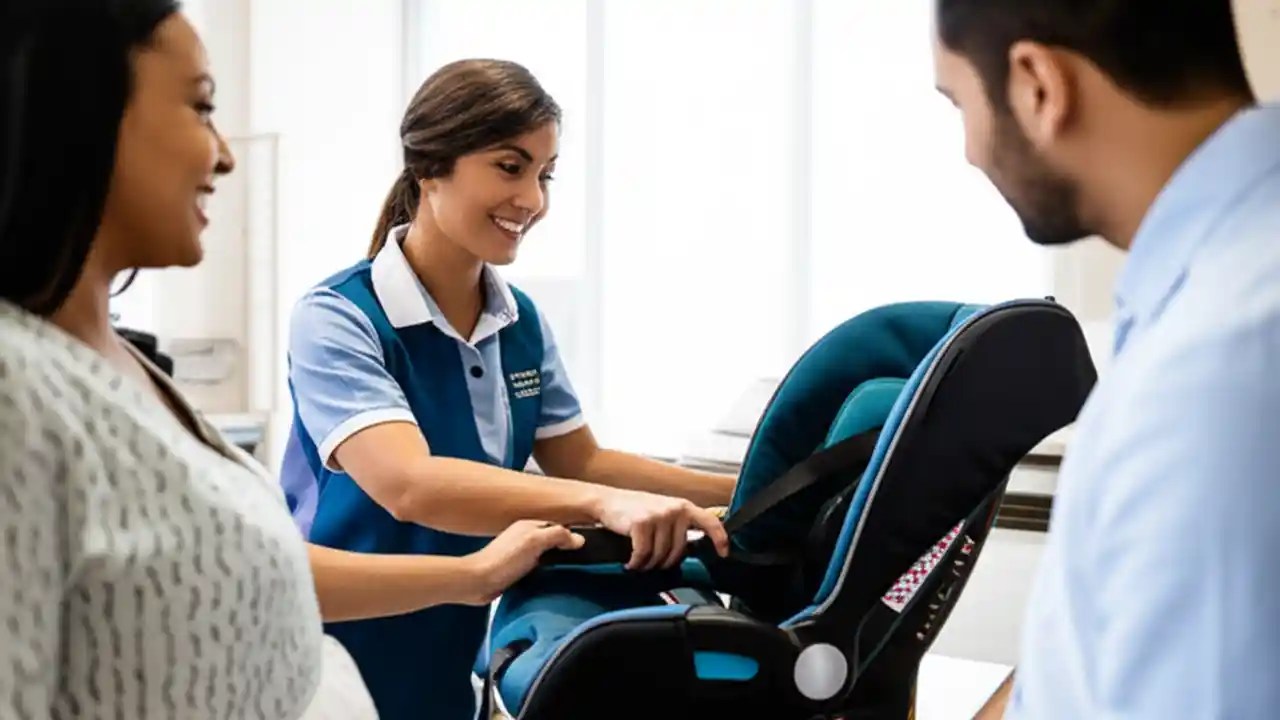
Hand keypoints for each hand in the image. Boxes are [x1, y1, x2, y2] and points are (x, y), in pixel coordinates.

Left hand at [463, 520, 584, 604]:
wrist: (478, 582)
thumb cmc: (503, 560)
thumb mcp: (534, 541)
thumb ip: (557, 535)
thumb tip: (579, 539)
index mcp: (529, 525)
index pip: (559, 525)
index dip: (573, 533)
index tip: (590, 543)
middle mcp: (525, 537)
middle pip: (554, 538)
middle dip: (567, 545)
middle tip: (586, 557)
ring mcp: (521, 553)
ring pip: (548, 553)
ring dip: (558, 559)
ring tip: (574, 568)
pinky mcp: (518, 569)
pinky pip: (540, 566)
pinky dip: (549, 570)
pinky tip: (555, 577)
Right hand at [593, 488, 730, 570]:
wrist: (606, 501)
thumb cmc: (634, 510)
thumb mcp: (663, 513)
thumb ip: (679, 527)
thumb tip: (692, 551)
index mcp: (683, 507)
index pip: (710, 522)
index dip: (720, 539)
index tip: (723, 553)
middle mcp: (674, 509)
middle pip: (679, 551)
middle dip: (665, 563)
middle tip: (653, 563)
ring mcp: (659, 516)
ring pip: (661, 556)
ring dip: (649, 565)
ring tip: (640, 562)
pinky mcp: (642, 524)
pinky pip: (644, 555)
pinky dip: (636, 563)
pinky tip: (631, 563)